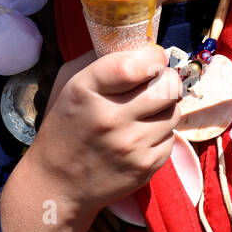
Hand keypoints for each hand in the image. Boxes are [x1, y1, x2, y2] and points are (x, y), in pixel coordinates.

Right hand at [34, 45, 181, 214]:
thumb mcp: (68, 85)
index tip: (153, 59)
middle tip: (156, 84)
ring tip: (145, 112)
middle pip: (167, 86)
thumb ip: (100, 61)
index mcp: (87, 91)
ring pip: (174, 111)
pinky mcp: (145, 167)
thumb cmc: (65, 128)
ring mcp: (130, 146)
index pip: (136, 64)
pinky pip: (171, 137)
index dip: (153, 57)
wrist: (57, 185)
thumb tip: (141, 46)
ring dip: (164, 108)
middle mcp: (110, 118)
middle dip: (166, 80)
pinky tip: (141, 136)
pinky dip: (160, 133)